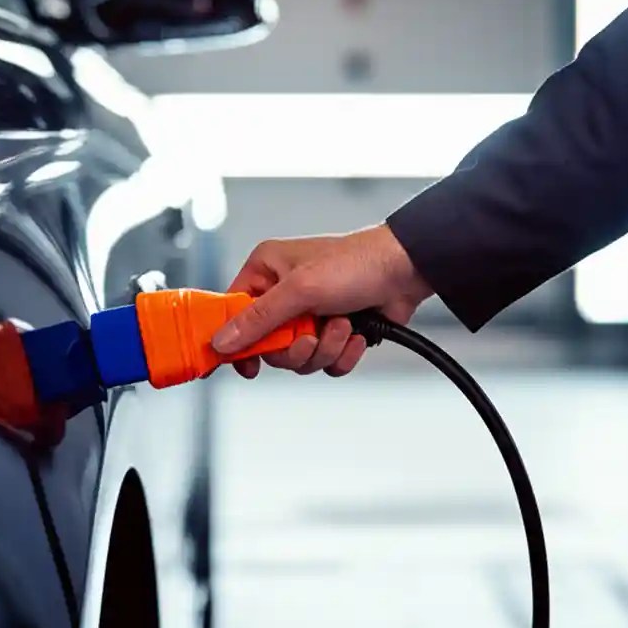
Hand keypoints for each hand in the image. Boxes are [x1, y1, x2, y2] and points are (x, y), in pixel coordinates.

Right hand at [212, 224, 432, 377]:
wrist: (405, 271)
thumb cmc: (356, 263)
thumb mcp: (300, 289)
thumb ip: (259, 318)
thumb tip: (223, 340)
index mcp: (266, 272)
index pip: (233, 312)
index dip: (237, 341)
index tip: (246, 365)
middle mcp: (284, 293)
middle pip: (268, 345)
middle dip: (295, 348)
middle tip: (310, 336)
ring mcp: (310, 315)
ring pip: (299, 357)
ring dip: (325, 348)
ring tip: (342, 325)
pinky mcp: (333, 332)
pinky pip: (325, 362)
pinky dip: (342, 354)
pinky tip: (355, 334)